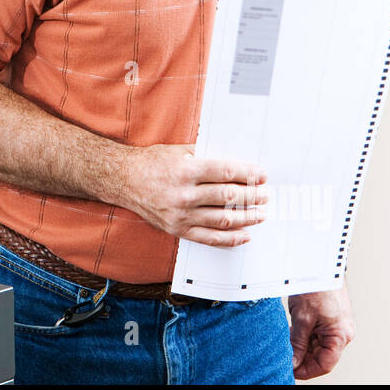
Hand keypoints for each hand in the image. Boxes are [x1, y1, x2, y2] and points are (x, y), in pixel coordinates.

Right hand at [120, 145, 267, 245]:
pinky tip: (245, 235)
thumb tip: (237, 163)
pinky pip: (209, 238)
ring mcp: (181, 214)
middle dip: (252, 195)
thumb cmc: (153, 162)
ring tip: (260, 214)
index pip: (226, 172)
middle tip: (265, 194)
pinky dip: (230, 238)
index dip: (248, 174)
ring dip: (247, 217)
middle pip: (228, 196)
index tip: (262, 175)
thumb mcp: (179, 150)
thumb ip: (206, 155)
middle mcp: (184, 194)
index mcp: (186, 170)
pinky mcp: (178, 229)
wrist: (124, 181)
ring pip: (223, 219)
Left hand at [288, 286, 354, 379]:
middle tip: (285, 359)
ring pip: (318, 345)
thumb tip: (293, 361)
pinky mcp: (330, 319)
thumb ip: (298, 343)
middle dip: (303, 358)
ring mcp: (337, 325)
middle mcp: (342, 332)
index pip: (325, 364)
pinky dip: (304, 337)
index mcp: (341, 335)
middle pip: (322, 355)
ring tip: (286, 345)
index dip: (307, 371)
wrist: (320, 264)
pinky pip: (317, 334)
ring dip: (302, 347)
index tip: (291, 372)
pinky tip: (292, 335)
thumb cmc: (317, 287)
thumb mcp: (302, 318)